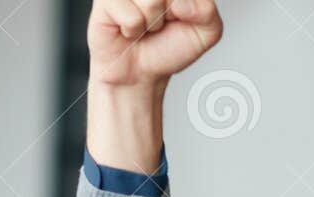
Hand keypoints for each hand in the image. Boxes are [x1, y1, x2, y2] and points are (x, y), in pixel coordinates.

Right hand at [88, 0, 222, 89]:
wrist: (139, 73)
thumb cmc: (167, 48)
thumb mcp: (205, 34)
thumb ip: (207, 12)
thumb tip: (181, 2)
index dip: (189, 7)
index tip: (181, 16)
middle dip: (173, 15)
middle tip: (162, 22)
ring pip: (152, 2)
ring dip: (153, 23)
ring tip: (145, 26)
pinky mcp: (106, 0)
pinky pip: (132, 16)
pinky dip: (133, 30)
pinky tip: (129, 30)